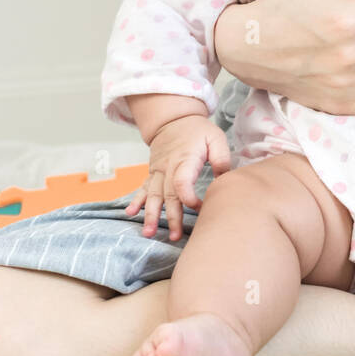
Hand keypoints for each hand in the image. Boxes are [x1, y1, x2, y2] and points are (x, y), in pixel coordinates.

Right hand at [124, 115, 231, 240]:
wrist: (173, 119)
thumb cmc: (197, 130)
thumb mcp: (216, 137)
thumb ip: (221, 158)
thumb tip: (224, 179)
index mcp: (184, 159)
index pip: (182, 182)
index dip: (189, 198)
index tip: (200, 208)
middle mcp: (168, 168)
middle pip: (167, 195)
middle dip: (170, 217)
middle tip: (174, 236)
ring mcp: (158, 171)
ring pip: (152, 195)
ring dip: (150, 215)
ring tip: (148, 233)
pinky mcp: (152, 174)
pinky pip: (143, 188)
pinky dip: (136, 201)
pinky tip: (130, 214)